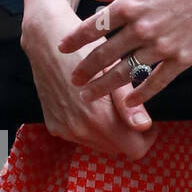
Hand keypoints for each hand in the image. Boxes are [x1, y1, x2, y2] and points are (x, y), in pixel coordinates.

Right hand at [20, 0, 159, 159]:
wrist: (45, 41)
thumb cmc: (86, 49)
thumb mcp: (113, 71)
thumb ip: (128, 103)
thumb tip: (144, 126)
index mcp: (98, 119)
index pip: (135, 149)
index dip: (146, 137)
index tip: (145, 120)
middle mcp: (79, 130)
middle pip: (118, 149)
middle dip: (128, 133)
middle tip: (127, 108)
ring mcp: (64, 130)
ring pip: (99, 144)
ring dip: (108, 130)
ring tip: (108, 103)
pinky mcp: (53, 126)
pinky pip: (81, 137)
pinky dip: (89, 126)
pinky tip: (89, 104)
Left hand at [59, 0, 191, 108]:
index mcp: (130, 3)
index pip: (93, 26)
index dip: (74, 39)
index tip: (62, 48)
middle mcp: (141, 28)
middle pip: (104, 54)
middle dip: (85, 69)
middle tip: (72, 80)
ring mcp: (161, 46)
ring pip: (125, 72)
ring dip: (104, 86)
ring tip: (89, 96)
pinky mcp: (181, 59)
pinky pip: (156, 82)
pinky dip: (140, 95)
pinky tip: (128, 102)